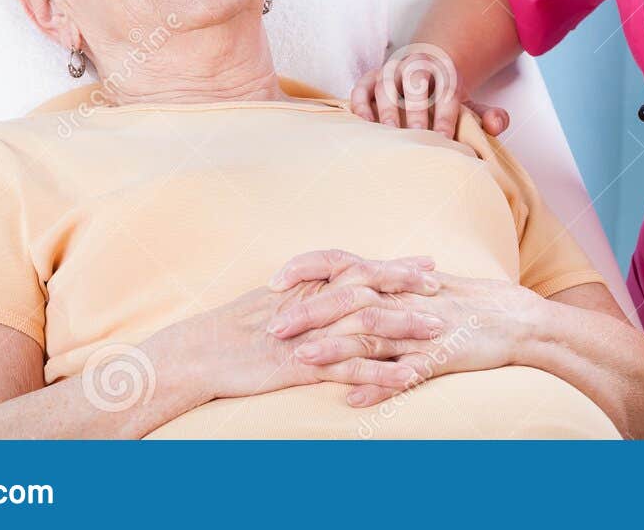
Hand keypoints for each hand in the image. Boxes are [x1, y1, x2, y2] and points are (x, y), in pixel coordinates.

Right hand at [147, 251, 443, 402]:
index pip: (361, 268)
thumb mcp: (277, 302)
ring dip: (405, 329)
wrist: (200, 353)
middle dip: (410, 291)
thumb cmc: (235, 329)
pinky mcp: (303, 365)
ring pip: (368, 326)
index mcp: (309, 287)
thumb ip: (309, 292)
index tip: (428, 265)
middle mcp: (314, 305)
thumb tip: (336, 285)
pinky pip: (350, 369)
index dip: (396, 266)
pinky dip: (382, 374)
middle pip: (372, 291)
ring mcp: (311, 335)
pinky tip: (408, 378)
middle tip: (443, 292)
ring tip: (438, 333)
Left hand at [272, 266, 540, 407]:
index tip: (273, 280)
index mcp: (396, 280)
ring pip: (374, 335)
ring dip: (336, 347)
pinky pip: (407, 373)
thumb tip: (342, 284)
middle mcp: (405, 299)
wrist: (516, 318)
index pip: (344, 263)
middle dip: (309, 312)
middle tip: (273, 326)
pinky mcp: (442, 354)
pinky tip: (353, 401)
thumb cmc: (465, 303)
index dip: (308, 269)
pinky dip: (380, 386)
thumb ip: (380, 286)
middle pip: (350, 300)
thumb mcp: (418, 287)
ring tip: (302, 359)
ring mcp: (423, 327)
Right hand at [350, 43, 509, 137]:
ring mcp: (392, 71)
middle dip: (417, 110)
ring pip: (386, 83)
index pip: (447, 91)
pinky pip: (361, 87)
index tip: (445, 139)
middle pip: (416, 83)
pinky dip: (359, 103)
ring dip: (386, 109)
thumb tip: (497, 125)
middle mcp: (417, 66)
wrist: (428, 68)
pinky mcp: (371, 78)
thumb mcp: (471, 104)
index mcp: (445, 71)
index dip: (446, 115)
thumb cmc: (447, 97)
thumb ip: (489, 115)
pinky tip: (364, 125)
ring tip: (389, 136)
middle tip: (418, 137)